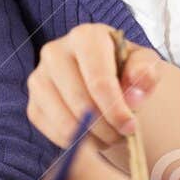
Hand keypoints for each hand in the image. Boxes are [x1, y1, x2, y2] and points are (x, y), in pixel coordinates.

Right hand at [27, 25, 163, 150]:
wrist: (105, 78)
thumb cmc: (127, 68)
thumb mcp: (146, 64)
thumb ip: (146, 73)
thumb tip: (133, 96)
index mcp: (85, 36)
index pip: (99, 80)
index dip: (116, 109)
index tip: (130, 126)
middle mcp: (55, 52)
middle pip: (80, 102)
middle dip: (105, 126)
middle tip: (122, 135)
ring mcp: (39, 78)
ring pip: (64, 120)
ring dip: (91, 138)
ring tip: (110, 137)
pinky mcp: (33, 104)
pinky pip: (52, 132)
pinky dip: (75, 143)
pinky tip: (92, 137)